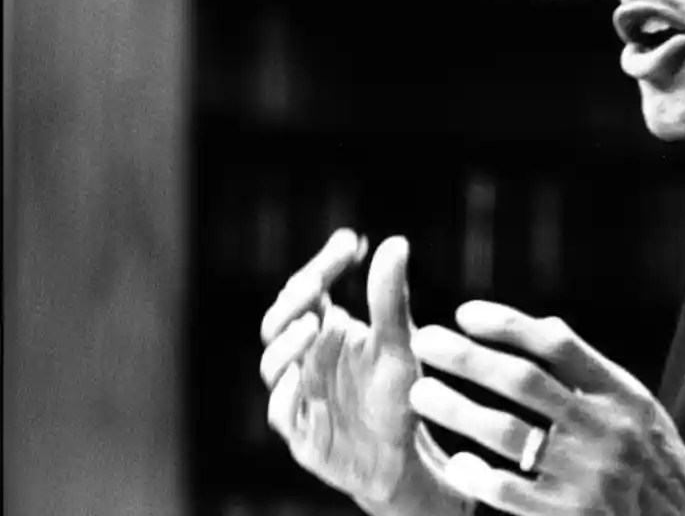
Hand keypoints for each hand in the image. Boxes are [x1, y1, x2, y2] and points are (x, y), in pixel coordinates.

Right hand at [258, 230, 470, 514]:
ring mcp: (297, 397)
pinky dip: (287, 397)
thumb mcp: (398, 343)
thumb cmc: (394, 394)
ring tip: (315, 324)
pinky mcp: (302, 435)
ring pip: (272, 367)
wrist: (399, 456)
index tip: (351, 241)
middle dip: (294, 301)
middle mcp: (302, 360)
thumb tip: (394, 241)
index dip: (323, 264)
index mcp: (322, 331)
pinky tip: (299, 381)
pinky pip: (282, 415)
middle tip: (316, 282)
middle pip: (278, 323)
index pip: (307, 290)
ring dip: (289, 345)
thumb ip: (390, 298)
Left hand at [408, 300, 684, 515]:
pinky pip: (510, 492)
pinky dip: (477, 474)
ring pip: (507, 432)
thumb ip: (594, 376)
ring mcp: (587, 476)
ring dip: (456, 409)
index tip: (466, 313)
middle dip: (467, 357)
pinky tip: (455, 462)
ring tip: (421, 393)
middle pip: (523, 380)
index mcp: (624, 394)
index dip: (507, 324)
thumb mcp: (641, 411)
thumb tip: (540, 327)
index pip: (558, 343)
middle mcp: (606, 429)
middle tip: (426, 340)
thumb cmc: (657, 469)